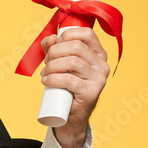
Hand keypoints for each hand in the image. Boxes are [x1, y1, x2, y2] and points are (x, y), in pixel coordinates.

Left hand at [40, 26, 108, 147]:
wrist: (72, 113)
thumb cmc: (67, 85)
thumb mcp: (62, 63)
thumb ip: (55, 48)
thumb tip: (51, 38)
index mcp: (98, 53)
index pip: (87, 33)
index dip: (67, 35)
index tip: (56, 44)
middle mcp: (102, 64)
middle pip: (76, 47)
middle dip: (55, 52)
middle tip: (46, 62)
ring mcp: (99, 78)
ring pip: (72, 62)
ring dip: (52, 66)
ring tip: (45, 73)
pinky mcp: (91, 92)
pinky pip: (70, 80)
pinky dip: (54, 78)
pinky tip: (46, 80)